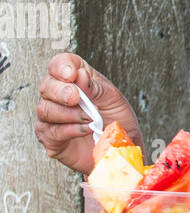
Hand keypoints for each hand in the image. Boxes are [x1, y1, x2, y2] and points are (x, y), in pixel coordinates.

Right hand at [35, 53, 143, 174]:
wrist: (122, 148)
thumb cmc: (117, 120)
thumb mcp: (113, 99)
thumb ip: (96, 87)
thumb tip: (80, 75)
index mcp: (75, 79)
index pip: (59, 64)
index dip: (61, 66)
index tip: (72, 74)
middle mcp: (58, 96)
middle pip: (46, 86)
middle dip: (61, 91)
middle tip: (76, 98)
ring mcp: (52, 118)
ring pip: (45, 109)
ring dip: (69, 113)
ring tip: (90, 119)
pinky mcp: (51, 139)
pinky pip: (51, 132)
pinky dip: (69, 130)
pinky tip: (85, 129)